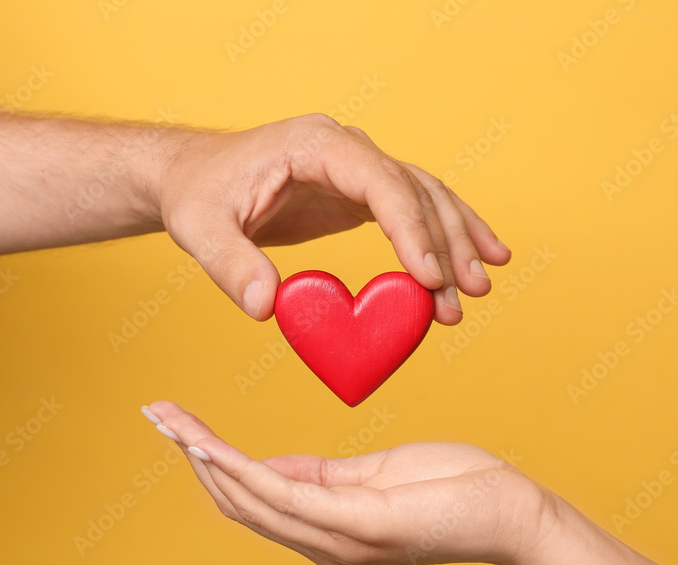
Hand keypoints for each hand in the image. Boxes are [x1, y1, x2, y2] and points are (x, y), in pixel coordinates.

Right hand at [143, 401, 549, 564]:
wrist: (510, 512)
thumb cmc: (452, 489)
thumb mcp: (374, 475)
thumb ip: (322, 476)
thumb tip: (273, 467)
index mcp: (326, 526)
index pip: (253, 495)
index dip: (210, 461)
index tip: (178, 423)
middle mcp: (322, 542)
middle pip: (239, 499)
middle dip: (193, 456)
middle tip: (155, 414)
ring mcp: (338, 539)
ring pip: (251, 499)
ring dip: (205, 460)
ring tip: (170, 424)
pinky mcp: (360, 525)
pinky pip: (286, 497)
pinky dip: (244, 473)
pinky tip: (213, 448)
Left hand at [152, 114, 510, 324]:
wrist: (195, 177)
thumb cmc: (198, 195)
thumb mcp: (201, 228)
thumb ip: (231, 264)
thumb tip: (266, 308)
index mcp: (315, 144)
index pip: (380, 181)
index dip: (410, 229)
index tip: (428, 278)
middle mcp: (347, 149)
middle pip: (415, 192)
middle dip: (447, 244)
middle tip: (468, 295)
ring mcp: (359, 169)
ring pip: (427, 199)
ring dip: (458, 243)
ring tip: (482, 288)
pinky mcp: (361, 194)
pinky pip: (414, 212)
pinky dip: (446, 237)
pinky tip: (476, 262)